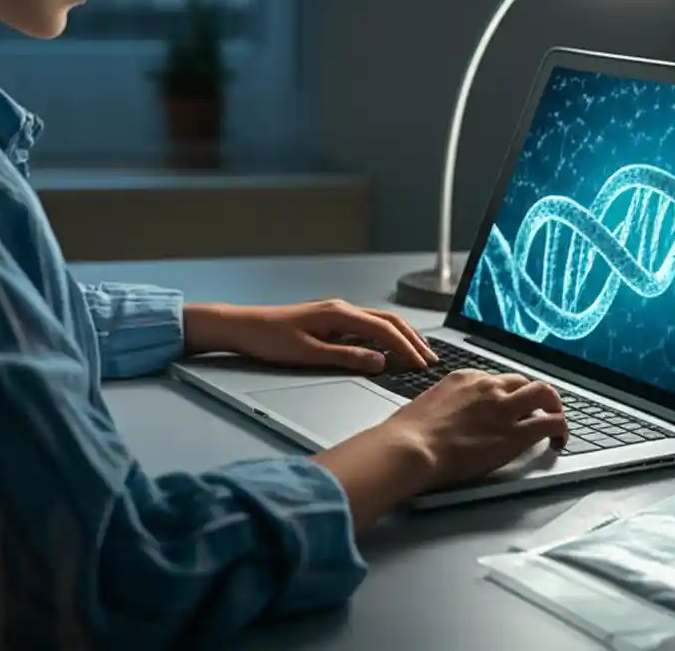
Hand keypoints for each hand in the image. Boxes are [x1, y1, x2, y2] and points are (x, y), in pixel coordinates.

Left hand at [183, 299, 436, 373]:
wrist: (243, 326)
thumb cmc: (270, 339)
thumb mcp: (309, 354)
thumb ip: (347, 357)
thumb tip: (380, 362)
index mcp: (339, 314)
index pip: (384, 329)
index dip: (406, 348)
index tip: (422, 365)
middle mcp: (342, 309)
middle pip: (389, 321)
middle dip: (413, 340)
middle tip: (432, 360)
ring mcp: (337, 313)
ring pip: (380, 321)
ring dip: (402, 336)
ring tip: (419, 353)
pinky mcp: (331, 320)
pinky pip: (368, 325)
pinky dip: (386, 336)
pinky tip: (391, 348)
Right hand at [312, 370, 566, 529]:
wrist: (410, 446)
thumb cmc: (408, 433)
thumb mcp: (428, 405)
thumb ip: (448, 405)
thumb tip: (451, 418)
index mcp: (466, 377)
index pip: (498, 380)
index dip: (507, 395)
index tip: (508, 408)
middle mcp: (489, 387)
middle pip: (524, 382)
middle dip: (534, 397)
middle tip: (538, 413)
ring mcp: (504, 408)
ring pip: (545, 394)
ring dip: (554, 407)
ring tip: (556, 425)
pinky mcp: (515, 433)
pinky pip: (551, 423)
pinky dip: (561, 429)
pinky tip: (559, 442)